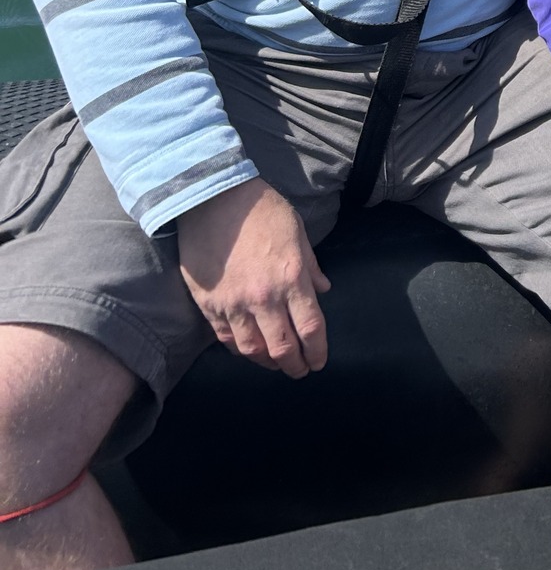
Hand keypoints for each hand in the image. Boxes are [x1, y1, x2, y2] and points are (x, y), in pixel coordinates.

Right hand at [178, 178, 330, 377]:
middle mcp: (264, 297)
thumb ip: (310, 266)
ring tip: (275, 362)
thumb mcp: (297, 231)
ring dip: (267, 362)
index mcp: (292, 277)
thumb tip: (323, 291)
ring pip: (252, 350)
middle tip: (299, 370)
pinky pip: (226, 339)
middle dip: (294, 365)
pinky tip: (248, 348)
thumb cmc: (261, 210)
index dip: (317, 351)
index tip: (319, 361)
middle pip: (282, 347)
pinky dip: (239, 349)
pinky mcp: (209, 305)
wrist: (212, 199)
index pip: (310, 328)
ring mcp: (234, 304)